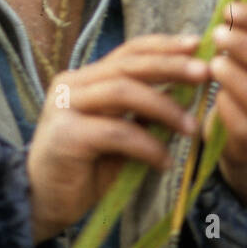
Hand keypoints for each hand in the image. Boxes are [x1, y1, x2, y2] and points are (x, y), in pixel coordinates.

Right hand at [27, 34, 208, 242]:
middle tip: (205, 72)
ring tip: (192, 128)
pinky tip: (164, 162)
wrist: (41, 203)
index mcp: (87, 79)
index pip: (129, 51)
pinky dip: (147, 146)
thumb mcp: (121, 135)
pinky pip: (116, 132)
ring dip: (164, 108)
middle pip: (128, 64)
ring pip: (123, 91)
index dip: (164, 45)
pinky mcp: (65, 135)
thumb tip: (188, 95)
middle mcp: (73, 84)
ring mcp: (65, 106)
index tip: (199, 44)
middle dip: (171, 66)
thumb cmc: (85, 170)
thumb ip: (144, 115)